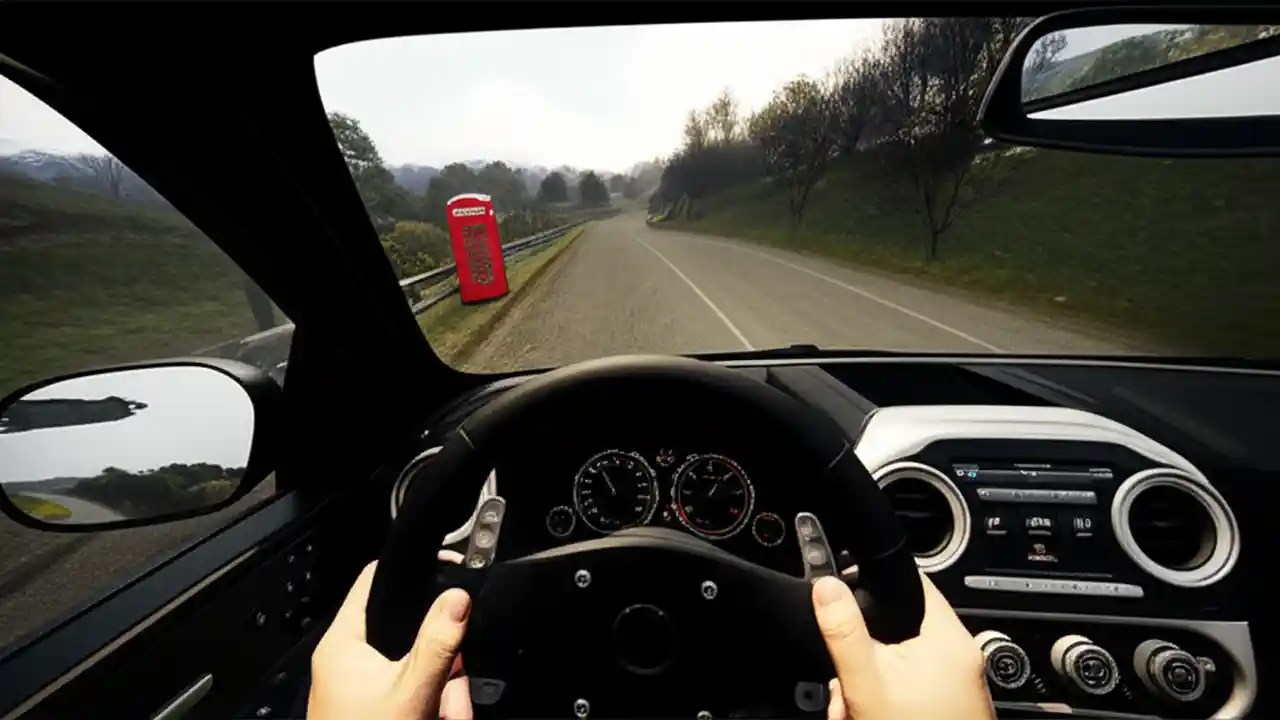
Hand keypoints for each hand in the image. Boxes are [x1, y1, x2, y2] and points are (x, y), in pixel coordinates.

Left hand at [308, 554, 473, 719]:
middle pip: (408, 632)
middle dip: (441, 660)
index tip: (448, 571)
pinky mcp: (369, 709)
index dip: (414, 572)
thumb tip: (458, 597)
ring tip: (444, 716)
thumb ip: (438, 643)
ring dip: (440, 691)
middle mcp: (345, 660)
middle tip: (450, 686)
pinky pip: (410, 694)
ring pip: (415, 668)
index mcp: (343, 643)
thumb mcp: (412, 691)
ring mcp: (356, 688)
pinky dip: (429, 707)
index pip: (376, 580)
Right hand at [812, 573, 993, 719]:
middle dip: (863, 654)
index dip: (875, 585)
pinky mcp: (952, 704)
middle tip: (845, 684)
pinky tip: (869, 717)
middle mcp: (961, 657)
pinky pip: (912, 686)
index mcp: (948, 639)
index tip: (848, 595)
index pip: (913, 585)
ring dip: (870, 682)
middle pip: (898, 630)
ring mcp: (958, 684)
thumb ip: (845, 631)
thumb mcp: (866, 681)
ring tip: (853, 711)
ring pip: (901, 663)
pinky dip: (888, 698)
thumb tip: (827, 586)